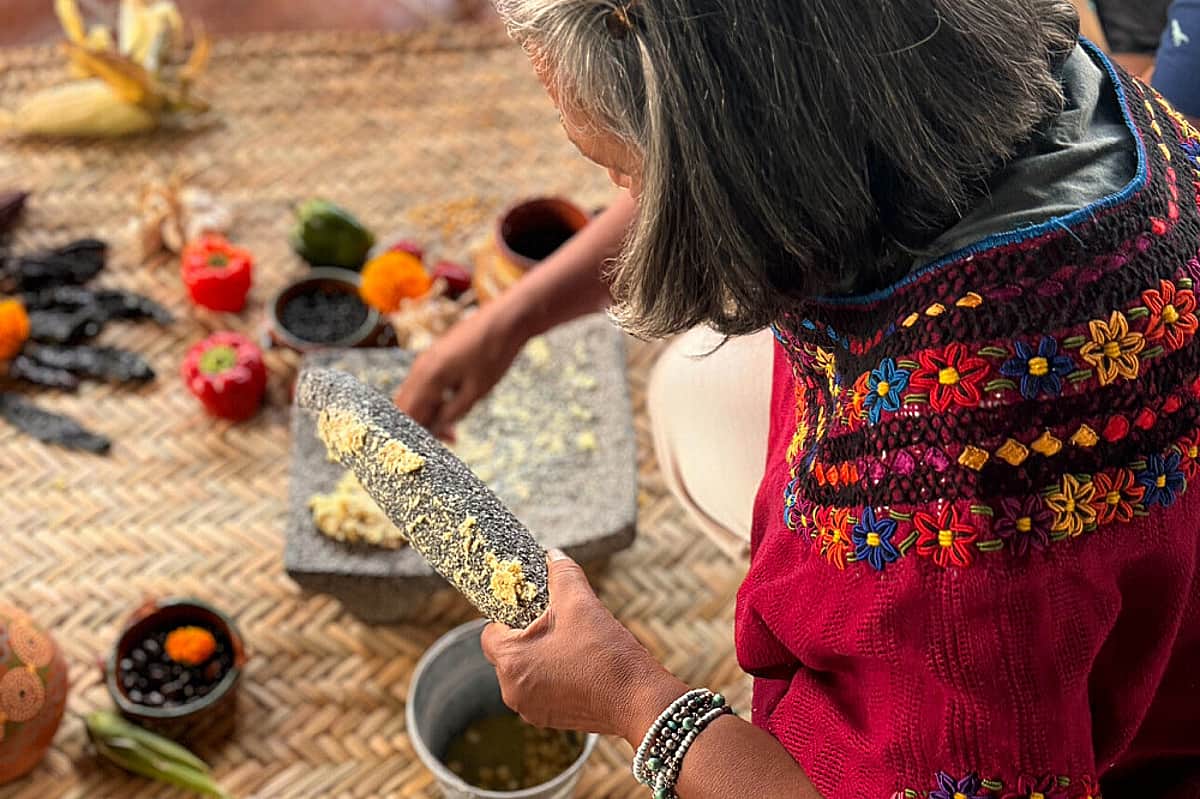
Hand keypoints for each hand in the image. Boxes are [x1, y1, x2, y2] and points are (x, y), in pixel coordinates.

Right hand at [394, 298, 528, 436]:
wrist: (505, 320)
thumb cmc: (493, 354)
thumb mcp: (476, 391)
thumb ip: (453, 413)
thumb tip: (436, 430)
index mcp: (428, 377)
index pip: (407, 416)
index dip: (413, 437)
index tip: (426, 451)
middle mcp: (420, 368)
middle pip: (405, 407)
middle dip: (419, 428)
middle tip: (442, 443)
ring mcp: (426, 361)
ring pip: (414, 397)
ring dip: (427, 415)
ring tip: (452, 431)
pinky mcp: (435, 357)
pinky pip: (424, 386)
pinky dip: (432, 402)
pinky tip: (451, 412)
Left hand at [481, 551, 687, 741]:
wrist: (639, 698)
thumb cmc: (606, 652)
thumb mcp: (580, 601)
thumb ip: (561, 572)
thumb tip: (553, 554)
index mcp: (511, 662)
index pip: (490, 631)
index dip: (510, 615)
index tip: (534, 609)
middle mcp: (513, 691)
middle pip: (507, 652)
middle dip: (527, 636)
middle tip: (557, 624)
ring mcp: (531, 709)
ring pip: (524, 671)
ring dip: (540, 656)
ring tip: (571, 644)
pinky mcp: (549, 720)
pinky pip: (540, 688)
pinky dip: (553, 675)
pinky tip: (578, 665)